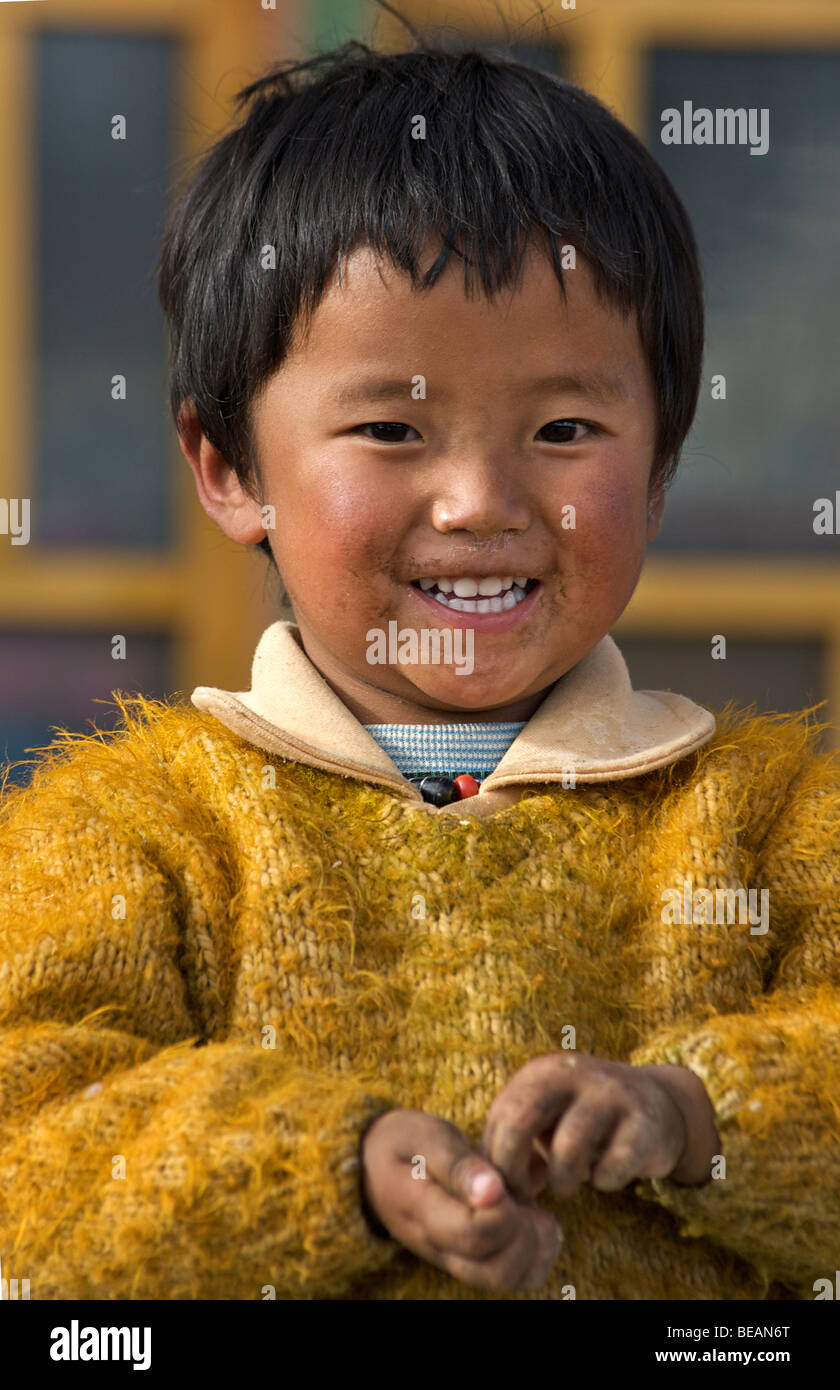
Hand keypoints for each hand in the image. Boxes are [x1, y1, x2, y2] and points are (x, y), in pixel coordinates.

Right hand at [360, 1108, 563, 1291]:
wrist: (374, 1165)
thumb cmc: (404, 1143)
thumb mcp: (424, 1136)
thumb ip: (458, 1164)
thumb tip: (493, 1190)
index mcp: (423, 1214)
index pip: (475, 1236)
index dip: (504, 1211)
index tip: (501, 1180)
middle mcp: (441, 1249)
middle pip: (498, 1273)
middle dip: (525, 1235)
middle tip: (518, 1197)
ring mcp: (456, 1260)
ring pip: (509, 1280)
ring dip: (534, 1246)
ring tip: (528, 1207)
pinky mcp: (471, 1260)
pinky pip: (512, 1277)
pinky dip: (535, 1253)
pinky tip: (530, 1217)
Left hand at [479, 1054, 720, 1200]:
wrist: (659, 1104)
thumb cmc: (584, 1121)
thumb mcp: (544, 1119)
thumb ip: (511, 1140)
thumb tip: (485, 1184)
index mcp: (541, 1073)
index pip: (500, 1116)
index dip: (497, 1162)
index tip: (506, 1188)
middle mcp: (572, 1073)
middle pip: (522, 1121)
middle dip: (515, 1170)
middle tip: (527, 1195)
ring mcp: (611, 1094)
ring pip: (568, 1151)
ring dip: (564, 1181)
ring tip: (570, 1182)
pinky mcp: (645, 1122)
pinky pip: (611, 1168)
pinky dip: (604, 1181)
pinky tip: (606, 1174)